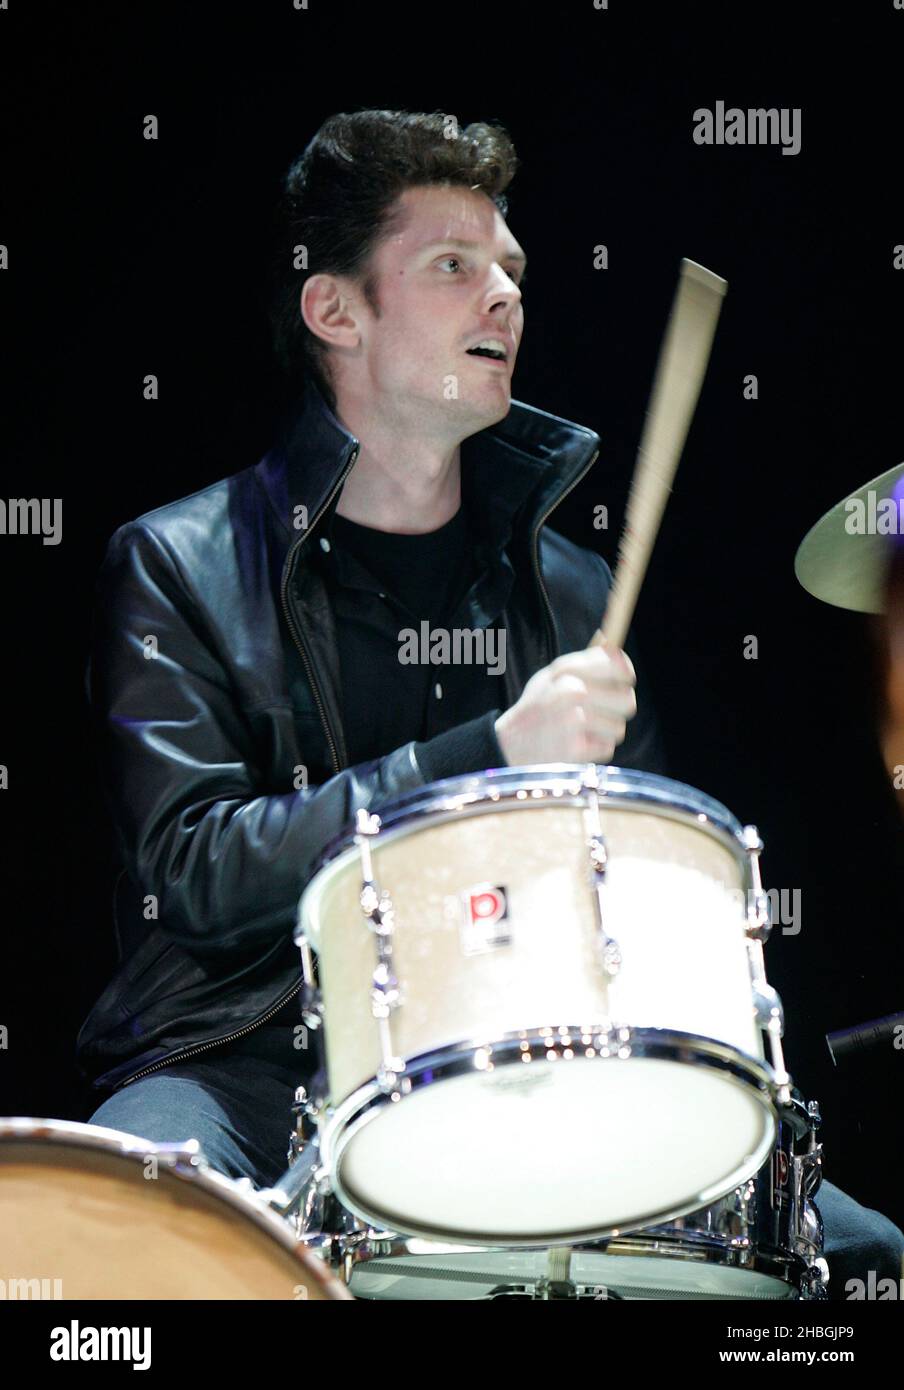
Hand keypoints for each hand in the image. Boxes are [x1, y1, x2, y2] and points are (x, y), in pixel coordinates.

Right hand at [494, 642, 637, 765]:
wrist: (509, 745)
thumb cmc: (536, 708)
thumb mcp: (551, 676)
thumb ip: (584, 662)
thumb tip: (613, 647)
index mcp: (568, 671)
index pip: (619, 666)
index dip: (626, 673)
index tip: (625, 680)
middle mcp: (573, 693)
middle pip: (627, 701)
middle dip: (618, 708)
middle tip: (603, 711)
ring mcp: (575, 722)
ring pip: (618, 727)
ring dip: (604, 732)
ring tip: (582, 729)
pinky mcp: (576, 748)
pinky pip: (606, 748)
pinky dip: (595, 749)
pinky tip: (576, 743)